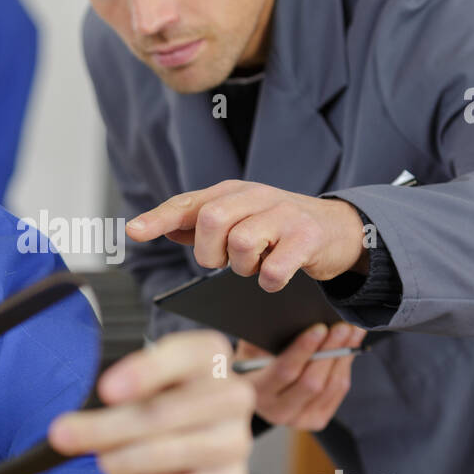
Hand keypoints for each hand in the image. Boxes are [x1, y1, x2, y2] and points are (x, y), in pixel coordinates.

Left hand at [47, 330, 255, 473]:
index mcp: (211, 357)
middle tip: (65, 435)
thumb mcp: (132, 396)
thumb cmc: (153, 418)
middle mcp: (233, 395)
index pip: (185, 355)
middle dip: (109, 427)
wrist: (174, 470)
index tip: (107, 390)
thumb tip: (68, 428)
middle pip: (167, 411)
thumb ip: (108, 403)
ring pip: (172, 451)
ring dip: (126, 459)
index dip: (145, 372)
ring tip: (104, 460)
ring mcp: (237, 440)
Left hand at [126, 180, 369, 290]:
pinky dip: (268, 281)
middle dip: (210, 252)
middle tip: (225, 262)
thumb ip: (202, 224)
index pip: (188, 203)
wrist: (339, 229)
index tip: (133, 231)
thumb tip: (162, 228)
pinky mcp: (307, 238)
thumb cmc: (280, 227)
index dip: (158, 218)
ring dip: (242, 267)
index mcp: (233, 192)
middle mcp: (257, 197)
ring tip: (256, 265)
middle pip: (212, 221)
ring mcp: (284, 215)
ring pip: (241, 244)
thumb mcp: (240, 218)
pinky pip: (273, 269)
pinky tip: (274, 276)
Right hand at [236, 322, 364, 430]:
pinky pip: (337, 392)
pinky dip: (345, 367)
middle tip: (342, 327)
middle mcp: (277, 411)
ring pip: (329, 387)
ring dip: (344, 357)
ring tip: (352, 332)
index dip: (303, 349)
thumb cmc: (253, 362)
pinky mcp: (316, 419)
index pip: (284, 371)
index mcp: (257, 391)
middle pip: (312, 382)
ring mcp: (299, 418)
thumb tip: (292, 319)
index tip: (319, 328)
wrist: (257, 388)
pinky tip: (349, 349)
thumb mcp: (251, 347)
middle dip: (330, 351)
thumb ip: (265, 337)